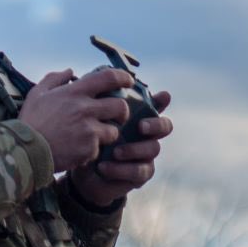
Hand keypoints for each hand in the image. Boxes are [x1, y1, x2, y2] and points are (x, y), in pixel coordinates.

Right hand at [19, 68, 132, 171]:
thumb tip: (69, 71)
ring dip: (107, 134)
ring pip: (113, 131)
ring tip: (93, 137)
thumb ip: (54, 79)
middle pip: (120, 106)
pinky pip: (98, 149)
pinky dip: (91, 151)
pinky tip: (78, 150)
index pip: (108, 77)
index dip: (123, 77)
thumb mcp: (37, 94)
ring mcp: (89, 130)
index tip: (128, 81)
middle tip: (117, 116)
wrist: (25, 151)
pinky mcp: (88, 149)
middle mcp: (85, 109)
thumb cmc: (30, 121)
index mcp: (74, 92)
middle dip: (122, 112)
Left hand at [68, 90, 172, 208]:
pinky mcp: (140, 174)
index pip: (156, 105)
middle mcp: (146, 134)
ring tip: (115, 152)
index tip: (162, 95)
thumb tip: (92, 72)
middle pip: (165, 126)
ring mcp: (145, 154)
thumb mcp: (91, 118)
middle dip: (156, 125)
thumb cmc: (89, 138)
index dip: (162, 100)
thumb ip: (98, 100)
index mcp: (136, 116)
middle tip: (141, 126)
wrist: (82, 171)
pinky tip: (105, 167)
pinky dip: (122, 169)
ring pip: (153, 148)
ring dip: (134, 149)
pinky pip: (139, 171)